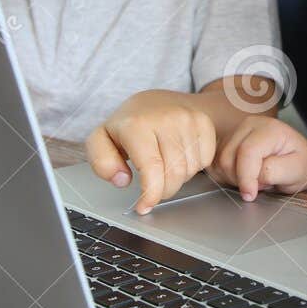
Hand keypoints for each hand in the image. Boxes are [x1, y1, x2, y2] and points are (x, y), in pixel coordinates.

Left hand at [85, 91, 217, 213]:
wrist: (155, 100)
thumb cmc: (129, 125)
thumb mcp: (102, 139)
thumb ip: (102, 162)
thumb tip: (122, 180)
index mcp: (137, 124)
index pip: (152, 169)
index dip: (150, 194)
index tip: (144, 206)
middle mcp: (166, 118)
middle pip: (174, 174)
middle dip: (163, 191)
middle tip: (153, 188)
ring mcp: (188, 119)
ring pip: (190, 170)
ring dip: (178, 178)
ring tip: (164, 166)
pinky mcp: (203, 122)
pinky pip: (204, 160)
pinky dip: (193, 166)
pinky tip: (179, 157)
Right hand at [208, 115, 306, 200]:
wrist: (299, 163)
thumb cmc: (301, 166)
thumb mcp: (297, 171)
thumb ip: (275, 172)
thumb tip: (254, 177)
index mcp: (270, 128)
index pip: (247, 152)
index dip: (245, 177)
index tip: (250, 195)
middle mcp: (250, 125)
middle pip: (228, 156)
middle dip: (240, 179)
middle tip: (259, 186)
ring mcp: (237, 131)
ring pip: (219, 160)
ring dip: (233, 178)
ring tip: (254, 180)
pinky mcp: (228, 141)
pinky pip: (215, 162)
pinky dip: (226, 175)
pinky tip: (243, 177)